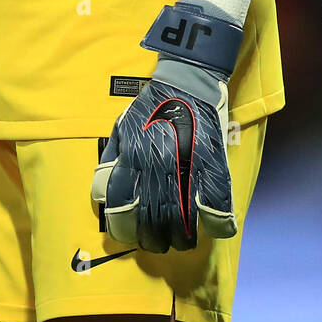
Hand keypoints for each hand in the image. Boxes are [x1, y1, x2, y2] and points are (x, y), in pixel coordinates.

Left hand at [91, 59, 236, 253]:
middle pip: (151, 223)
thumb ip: (111, 161)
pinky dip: (219, 225)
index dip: (122, 229)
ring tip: (181, 239)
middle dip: (151, 241)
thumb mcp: (121, 129)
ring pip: (182, 223)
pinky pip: (218, 206)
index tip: (128, 232)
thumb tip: (102, 194)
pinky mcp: (214, 165)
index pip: (120, 209)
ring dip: (181, 239)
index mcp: (132, 158)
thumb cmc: (151, 106)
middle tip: (155, 241)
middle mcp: (158, 167)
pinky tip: (215, 228)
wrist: (187, 81)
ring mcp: (188, 168)